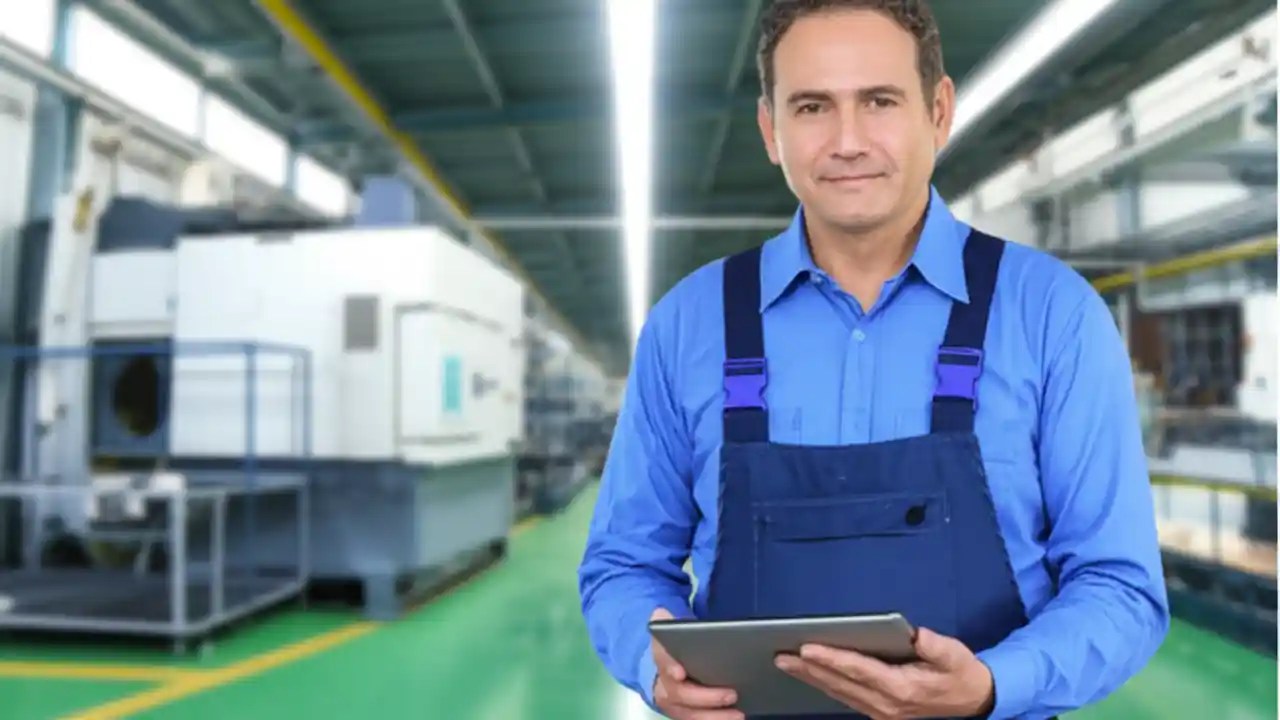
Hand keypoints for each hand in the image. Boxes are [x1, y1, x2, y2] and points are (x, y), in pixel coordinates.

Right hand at [650, 608, 744, 719]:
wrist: (667, 664)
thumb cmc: (676, 646)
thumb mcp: (672, 629)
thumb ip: (668, 622)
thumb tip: (660, 614)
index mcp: (660, 658)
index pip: (662, 661)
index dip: (670, 666)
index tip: (680, 672)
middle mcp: (662, 684)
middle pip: (680, 694)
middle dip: (705, 697)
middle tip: (731, 694)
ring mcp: (672, 703)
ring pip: (689, 714)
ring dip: (713, 716)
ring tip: (738, 713)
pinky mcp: (683, 714)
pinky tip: (733, 718)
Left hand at [774, 626, 993, 719]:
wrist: (974, 703)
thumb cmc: (960, 674)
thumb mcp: (956, 656)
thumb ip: (935, 646)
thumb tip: (916, 635)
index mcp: (903, 688)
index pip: (860, 670)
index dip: (832, 659)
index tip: (807, 648)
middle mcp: (887, 704)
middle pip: (841, 684)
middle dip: (809, 669)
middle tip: (780, 655)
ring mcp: (881, 712)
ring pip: (839, 693)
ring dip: (811, 678)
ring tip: (785, 663)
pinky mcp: (879, 713)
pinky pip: (846, 698)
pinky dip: (825, 686)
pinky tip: (809, 675)